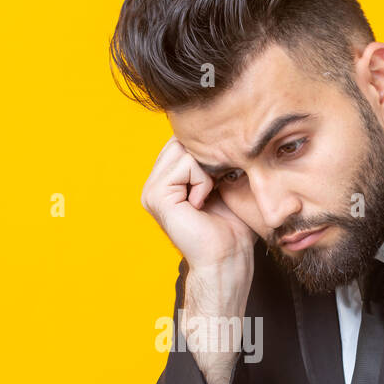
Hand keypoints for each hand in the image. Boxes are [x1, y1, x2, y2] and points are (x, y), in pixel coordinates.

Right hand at [141, 136, 255, 271]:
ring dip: (207, 172)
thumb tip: (218, 125)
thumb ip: (210, 157)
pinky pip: (186, 164)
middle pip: (182, 140)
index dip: (209, 152)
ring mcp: (151, 189)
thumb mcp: (222, 182)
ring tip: (208, 197)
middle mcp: (154, 183)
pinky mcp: (156, 196)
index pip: (184, 140)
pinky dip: (203, 181)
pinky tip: (202, 203)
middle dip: (207, 159)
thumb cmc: (232, 226)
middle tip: (216, 188)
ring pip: (185, 150)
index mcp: (166, 180)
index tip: (221, 179)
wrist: (228, 258)